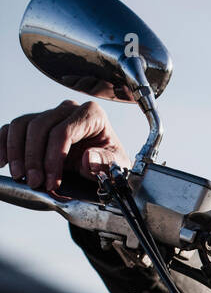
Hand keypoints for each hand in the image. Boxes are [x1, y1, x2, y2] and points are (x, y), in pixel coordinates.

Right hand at [0, 99, 130, 194]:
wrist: (102, 166)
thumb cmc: (110, 164)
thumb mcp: (116, 167)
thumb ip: (105, 163)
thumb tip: (87, 158)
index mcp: (91, 115)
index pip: (64, 131)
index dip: (54, 157)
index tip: (52, 182)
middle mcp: (68, 110)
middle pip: (40, 126)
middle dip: (34, 157)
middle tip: (33, 182)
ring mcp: (50, 115)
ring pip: (23, 125)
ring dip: (17, 152)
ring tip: (20, 176)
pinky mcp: (35, 124)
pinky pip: (13, 128)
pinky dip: (4, 144)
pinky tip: (3, 162)